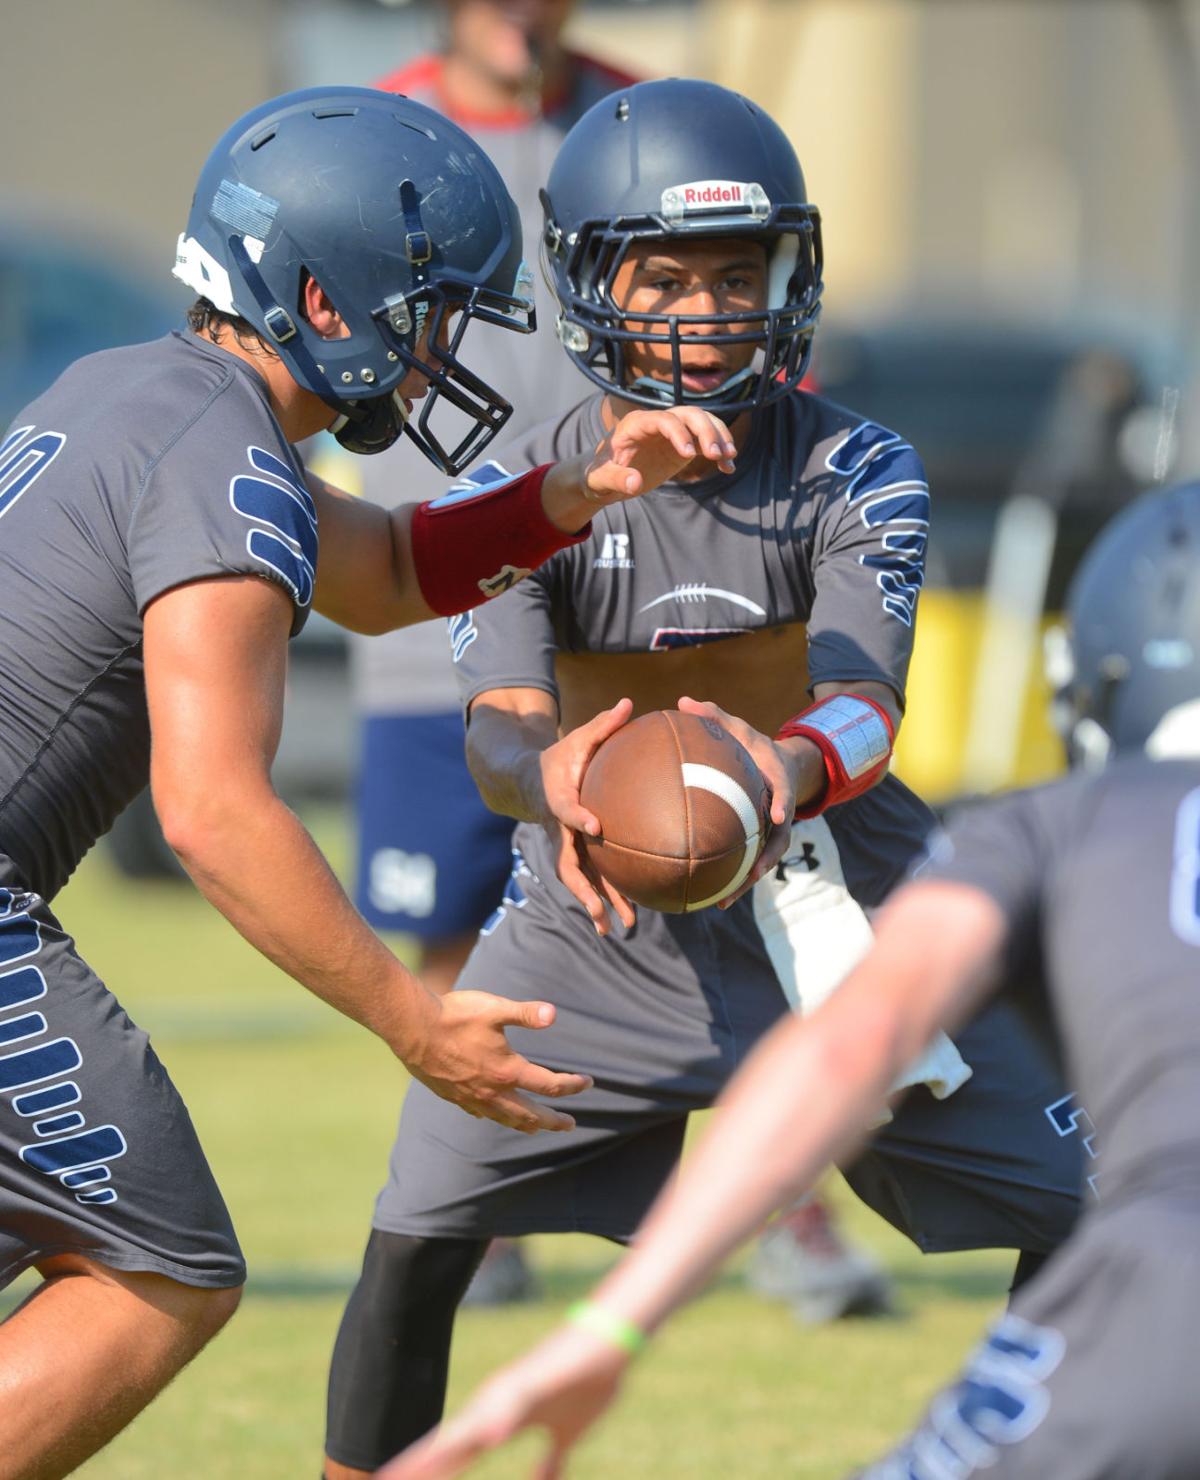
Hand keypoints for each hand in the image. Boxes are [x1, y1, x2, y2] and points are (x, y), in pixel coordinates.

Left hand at [376, 1322, 628, 1479]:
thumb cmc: (586, 1387)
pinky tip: (488, 1438)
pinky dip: (500, 1421)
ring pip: (469, 1427)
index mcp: (500, 1419)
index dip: (425, 1470)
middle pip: (450, 1444)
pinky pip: (514, 1406)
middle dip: (418, 1467)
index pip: (454, 1452)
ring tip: (410, 1474)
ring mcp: (513, 1393)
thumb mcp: (566, 1437)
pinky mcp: (537, 1383)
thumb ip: (549, 1463)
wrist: (608, 1346)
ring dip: (442, 1452)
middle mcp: (497, 1406)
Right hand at [404, 991, 591, 1133]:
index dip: (572, 1085)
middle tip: (570, 1125)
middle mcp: (491, 1091)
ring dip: (524, 1124)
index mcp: (507, 1071)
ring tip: (534, 1128)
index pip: (549, 1085)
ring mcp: (470, 1097)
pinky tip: (492, 1114)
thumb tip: (554, 1014)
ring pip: (503, 1119)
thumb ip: (525, 1013)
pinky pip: (478, 1113)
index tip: (589, 1083)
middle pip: (529, 1113)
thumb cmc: (455, 1015)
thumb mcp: (494, 1009)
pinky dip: (493, 1116)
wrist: (412, 1027)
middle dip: (552, 1120)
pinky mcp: (452, 1095)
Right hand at [537, 699, 637, 935]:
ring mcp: (565, 845)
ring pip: (579, 880)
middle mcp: (558, 829)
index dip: (577, 816)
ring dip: (596, 905)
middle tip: (602, 909)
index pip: (566, 809)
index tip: (594, 826)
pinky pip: (589, 879)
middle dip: (586, 888)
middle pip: (569, 862)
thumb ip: (603, 724)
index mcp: (558, 798)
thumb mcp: (577, 737)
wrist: (528, 780)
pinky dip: (602, 900)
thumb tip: (630, 702)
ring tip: (617, 930)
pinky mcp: (574, 852)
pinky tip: (622, 921)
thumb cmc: (561, 757)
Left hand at [583, 406, 735, 503]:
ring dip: (719, 436)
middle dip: (706, 430)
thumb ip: (616, 479)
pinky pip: (704, 442)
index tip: (689, 454)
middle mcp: (658, 422)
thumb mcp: (600, 480)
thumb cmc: (599, 474)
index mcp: (636, 424)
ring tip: (729, 458)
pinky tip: (728, 468)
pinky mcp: (682, 445)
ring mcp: (672, 432)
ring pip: (702, 423)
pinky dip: (718, 451)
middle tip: (716, 454)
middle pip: (689, 414)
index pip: (663, 419)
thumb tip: (635, 483)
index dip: (678, 432)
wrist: (605, 478)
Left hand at [676, 696, 807, 903]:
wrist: (775, 766)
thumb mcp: (737, 727)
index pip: (783, 792)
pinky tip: (711, 901)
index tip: (778, 815)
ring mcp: (770, 831)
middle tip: (756, 873)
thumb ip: (713, 716)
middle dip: (768, 857)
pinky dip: (732, 883)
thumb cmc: (750, 745)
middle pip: (779, 839)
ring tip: (725, 901)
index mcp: (776, 781)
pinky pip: (747, 865)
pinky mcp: (758, 844)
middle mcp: (778, 811)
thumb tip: (682, 701)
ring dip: (747, 882)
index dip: (783, 802)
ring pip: (763, 860)